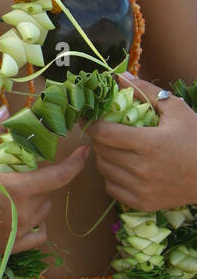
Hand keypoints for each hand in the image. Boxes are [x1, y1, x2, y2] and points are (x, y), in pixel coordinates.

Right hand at [0, 106, 89, 253]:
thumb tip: (5, 112)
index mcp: (20, 189)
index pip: (60, 175)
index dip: (76, 163)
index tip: (84, 152)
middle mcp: (26, 212)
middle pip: (49, 191)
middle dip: (41, 180)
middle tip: (22, 174)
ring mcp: (22, 231)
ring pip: (45, 211)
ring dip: (39, 201)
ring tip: (19, 195)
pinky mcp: (16, 247)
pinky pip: (39, 234)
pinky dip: (38, 225)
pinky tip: (25, 218)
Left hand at [89, 73, 196, 210]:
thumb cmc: (196, 139)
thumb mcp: (176, 110)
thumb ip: (147, 91)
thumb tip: (120, 75)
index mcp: (149, 143)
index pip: (104, 133)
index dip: (93, 124)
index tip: (91, 119)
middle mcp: (142, 168)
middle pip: (101, 151)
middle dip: (99, 138)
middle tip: (105, 131)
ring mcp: (141, 188)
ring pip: (103, 170)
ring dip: (103, 157)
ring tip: (114, 148)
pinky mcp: (143, 203)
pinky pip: (111, 188)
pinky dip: (111, 177)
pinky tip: (122, 167)